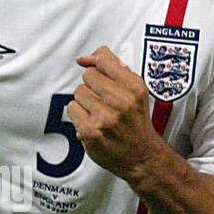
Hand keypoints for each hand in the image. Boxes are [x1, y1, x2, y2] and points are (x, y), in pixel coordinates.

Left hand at [67, 46, 160, 181]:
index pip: (103, 60)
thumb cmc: (136, 121)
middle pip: (88, 75)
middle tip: (104, 100)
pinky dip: (79, 115)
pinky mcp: (91, 132)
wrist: (142, 156)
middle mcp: (121, 101)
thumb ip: (113, 68)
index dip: (96, 63)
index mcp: (135, 87)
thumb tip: (85, 58)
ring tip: (99, 113)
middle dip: (93, 86)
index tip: (94, 68)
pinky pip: (72, 108)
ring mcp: (105, 118)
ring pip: (78, 92)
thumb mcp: (136, 90)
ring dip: (85, 101)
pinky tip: (92, 122)